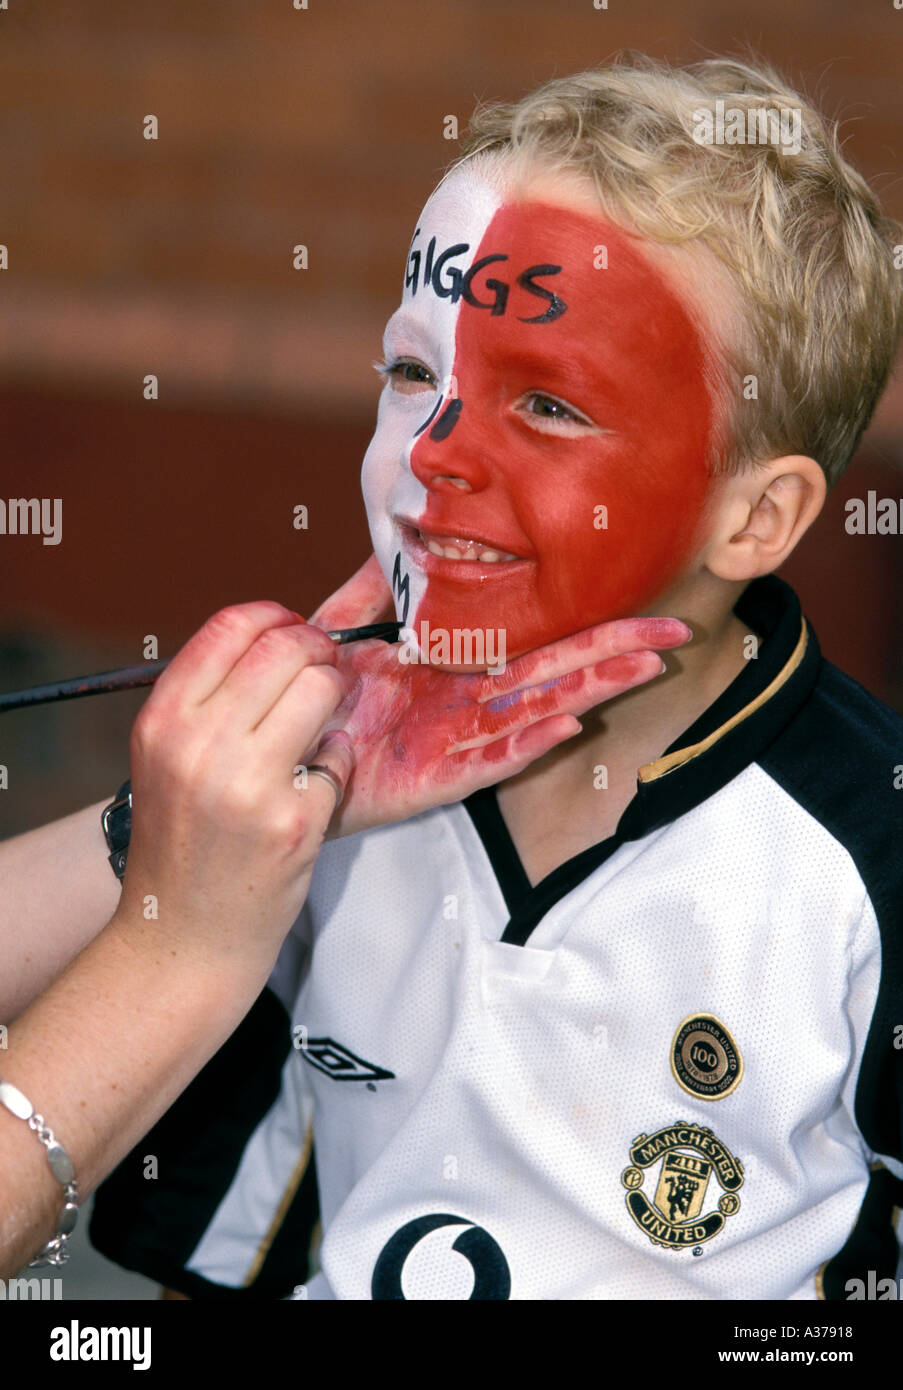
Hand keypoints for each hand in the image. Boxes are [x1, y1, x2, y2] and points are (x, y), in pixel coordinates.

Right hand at [117, 602, 353, 972]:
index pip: (230, 625)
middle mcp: (198, 744)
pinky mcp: (294, 821)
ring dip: (336, 695)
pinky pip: (339, 756)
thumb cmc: (181, 844)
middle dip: (320, 650)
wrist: (181, 939)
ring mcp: (248, 783)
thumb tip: (282, 640)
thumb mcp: (167, 759)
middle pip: (286, 648)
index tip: (295, 629)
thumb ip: (210, 702)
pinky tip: (314, 788)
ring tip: (327, 719)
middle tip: (329, 668)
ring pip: (321, 689)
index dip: (276, 616)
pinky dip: (336, 765)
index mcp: (162, 719)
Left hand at [310, 555, 689, 837]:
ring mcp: (459, 743)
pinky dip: (531, 741)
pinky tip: (571, 720)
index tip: (639, 607)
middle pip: (557, 672)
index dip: (587, 627)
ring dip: (593, 689)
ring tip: (645, 667)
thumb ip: (377, 588)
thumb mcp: (346, 629)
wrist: (274, 756)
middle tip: (676, 633)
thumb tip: (405, 535)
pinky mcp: (436, 777)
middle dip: (616, 653)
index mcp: (458, 671)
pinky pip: (491, 757)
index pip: (536, 644)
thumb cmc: (316, 701)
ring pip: (540, 711)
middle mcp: (470, 706)